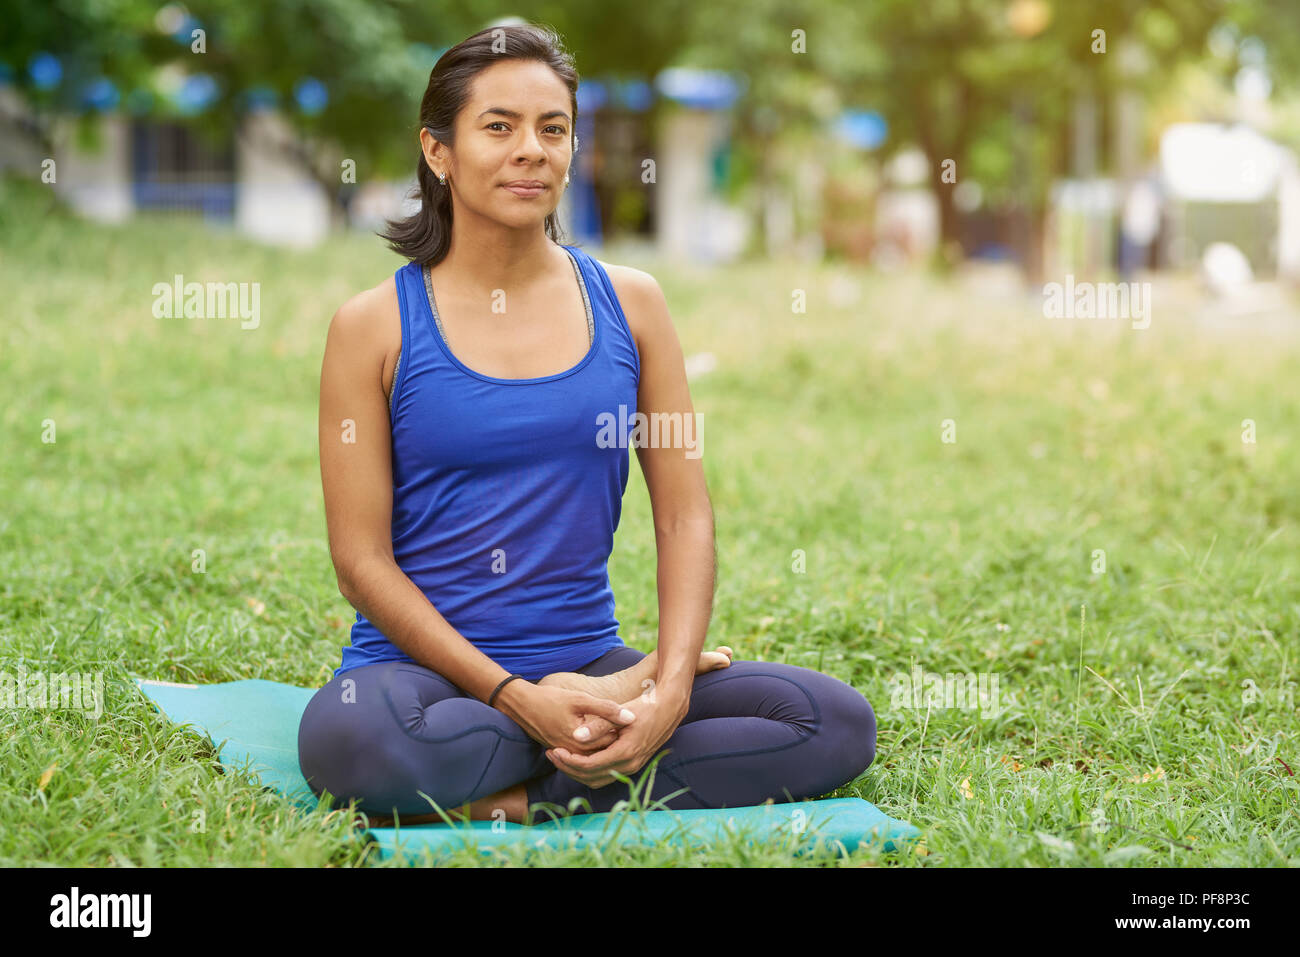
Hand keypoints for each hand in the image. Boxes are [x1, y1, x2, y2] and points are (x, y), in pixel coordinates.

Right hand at [496, 683, 636, 754]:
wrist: (522, 706)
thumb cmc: (550, 699)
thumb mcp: (580, 699)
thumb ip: (606, 709)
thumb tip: (631, 717)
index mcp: (581, 743)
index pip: (613, 744)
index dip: (625, 732)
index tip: (636, 718)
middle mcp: (575, 754)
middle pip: (606, 752)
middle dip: (619, 740)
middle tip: (633, 725)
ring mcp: (568, 755)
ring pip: (596, 755)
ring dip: (608, 745)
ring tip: (619, 729)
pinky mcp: (564, 752)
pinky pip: (585, 755)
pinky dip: (596, 747)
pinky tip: (604, 733)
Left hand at [545, 690, 686, 788]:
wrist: (670, 708)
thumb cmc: (645, 706)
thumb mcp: (621, 712)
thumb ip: (598, 724)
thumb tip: (575, 736)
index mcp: (625, 752)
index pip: (589, 765)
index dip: (569, 761)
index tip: (554, 750)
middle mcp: (630, 765)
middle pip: (591, 777)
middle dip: (568, 768)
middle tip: (551, 755)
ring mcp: (633, 767)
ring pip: (598, 779)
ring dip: (577, 772)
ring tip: (560, 758)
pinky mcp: (632, 765)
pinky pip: (606, 775)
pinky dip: (589, 771)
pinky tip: (578, 759)